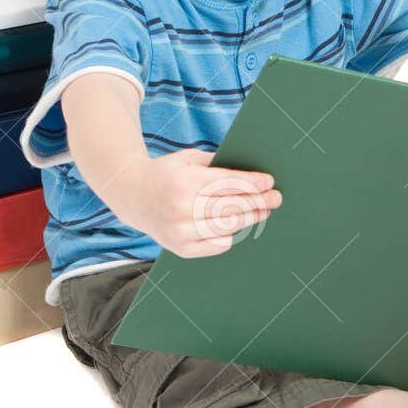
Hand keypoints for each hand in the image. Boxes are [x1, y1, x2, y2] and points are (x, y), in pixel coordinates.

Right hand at [111, 149, 281, 257]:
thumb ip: (215, 164)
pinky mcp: (181, 248)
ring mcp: (181, 231)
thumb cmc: (167, 173)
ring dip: (250, 219)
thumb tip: (251, 174)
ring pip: (226, 226)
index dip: (252, 183)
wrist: (132, 196)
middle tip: (276, 198)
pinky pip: (216, 244)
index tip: (269, 182)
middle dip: (257, 201)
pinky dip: (229, 236)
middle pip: (231, 206)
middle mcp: (182, 208)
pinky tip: (237, 227)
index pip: (228, 184)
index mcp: (185, 182)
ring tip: (263, 211)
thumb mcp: (187, 159)